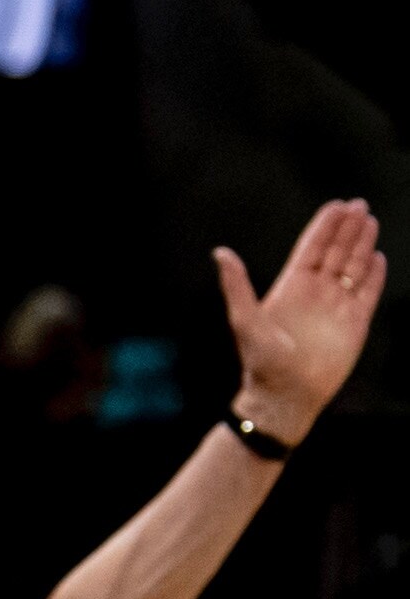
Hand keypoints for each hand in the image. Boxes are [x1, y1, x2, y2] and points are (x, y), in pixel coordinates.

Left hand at [221, 198, 386, 437]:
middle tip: (359, 203)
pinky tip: (377, 257)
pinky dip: (374, 274)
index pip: (312, 248)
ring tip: (370, 220)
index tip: (337, 205)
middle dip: (347, 228)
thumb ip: (236, 285)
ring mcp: (336, 306)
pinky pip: (367, 292)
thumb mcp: (244, 319)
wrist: (286, 395)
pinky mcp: (356, 323)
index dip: (324, 226)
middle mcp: (315, 292)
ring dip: (362, 244)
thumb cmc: (262, 361)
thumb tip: (220, 252)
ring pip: (353, 267)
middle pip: (336, 251)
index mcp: (291, 287)